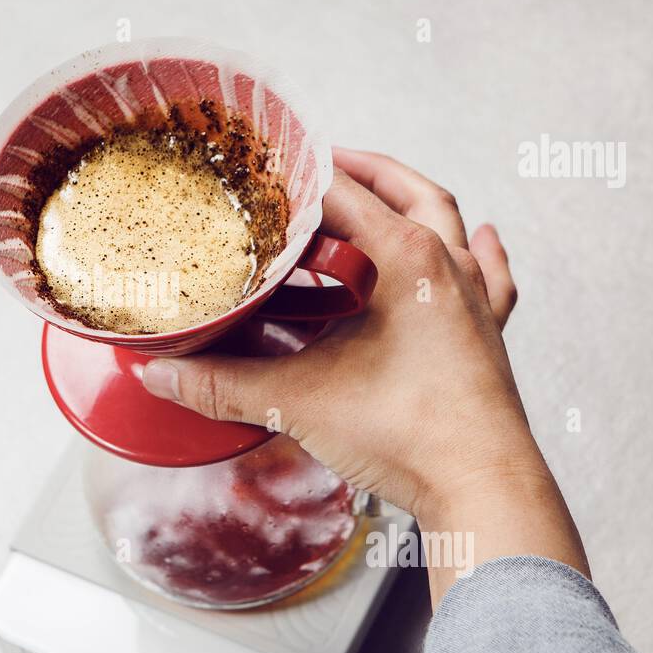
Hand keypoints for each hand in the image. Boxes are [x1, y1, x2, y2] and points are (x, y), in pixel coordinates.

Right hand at [141, 148, 587, 598]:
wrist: (480, 488)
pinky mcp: (488, 335)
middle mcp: (448, 267)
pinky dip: (481, 252)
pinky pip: (491, 277)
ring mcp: (474, 300)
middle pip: (406, 190)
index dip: (302, 177)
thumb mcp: (297, 401)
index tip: (270, 165)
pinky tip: (482, 239)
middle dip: (362, 171)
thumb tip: (161, 374)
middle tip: (321, 163)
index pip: (344, 195)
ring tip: (381, 190)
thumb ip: (222, 384)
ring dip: (412, 200)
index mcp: (407, 259)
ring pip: (451, 223)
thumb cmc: (409, 435)